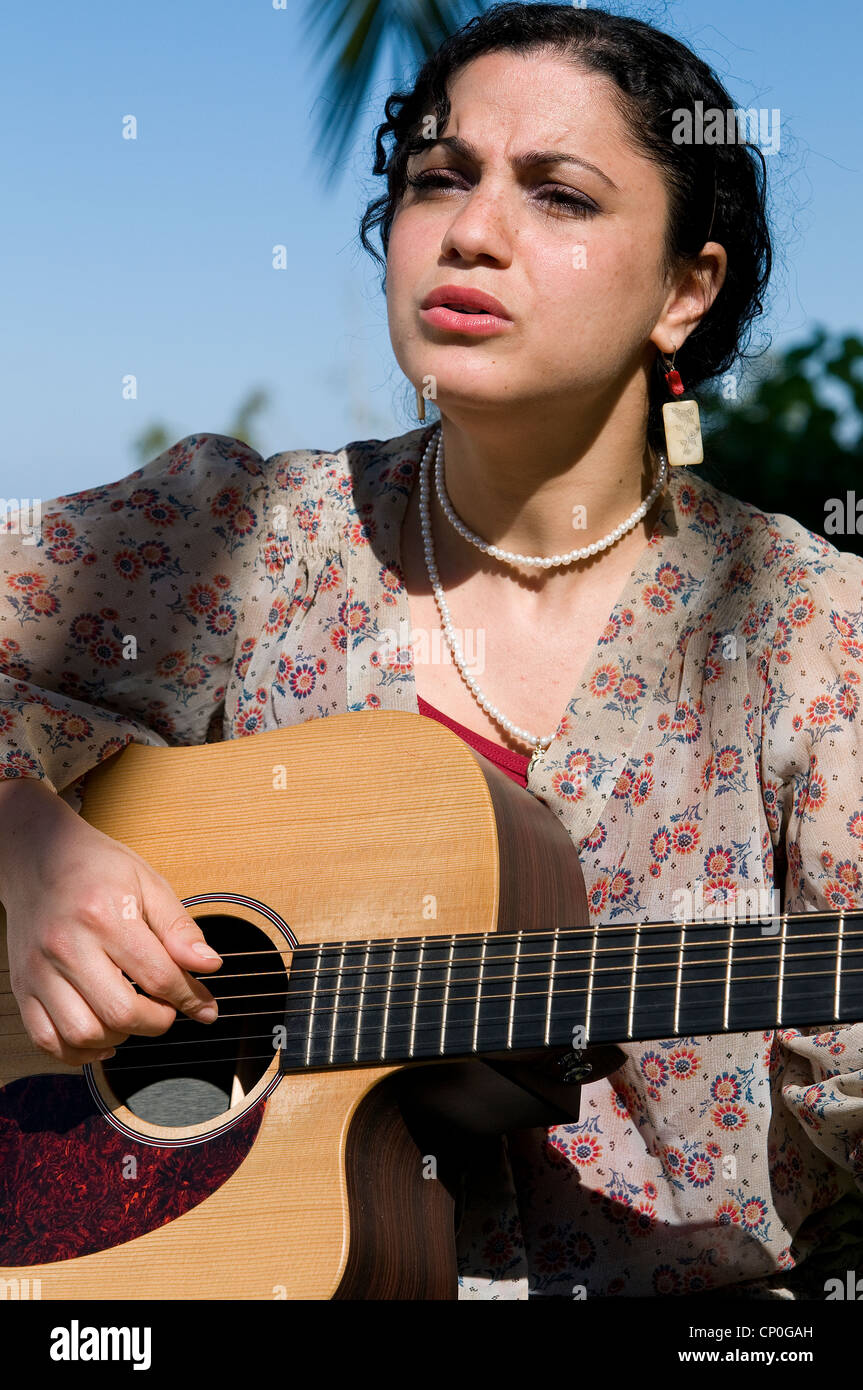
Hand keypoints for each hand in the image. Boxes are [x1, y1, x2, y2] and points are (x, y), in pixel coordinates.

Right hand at [0, 778, 221, 1065]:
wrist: (39, 857)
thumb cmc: (97, 868)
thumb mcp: (149, 883)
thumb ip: (179, 928)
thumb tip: (209, 966)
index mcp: (105, 915)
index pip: (158, 975)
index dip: (189, 997)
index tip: (204, 1005)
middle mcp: (67, 945)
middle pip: (121, 1012)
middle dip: (157, 1022)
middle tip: (167, 1010)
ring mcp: (40, 969)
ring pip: (82, 1033)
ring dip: (119, 1037)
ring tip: (134, 1019)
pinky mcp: (23, 985)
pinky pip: (46, 1039)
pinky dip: (78, 1051)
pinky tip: (102, 1037)